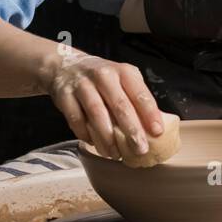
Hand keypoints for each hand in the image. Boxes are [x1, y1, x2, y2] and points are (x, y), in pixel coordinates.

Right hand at [44, 50, 170, 160]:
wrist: (65, 66)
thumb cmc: (102, 78)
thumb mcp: (122, 79)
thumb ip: (135, 98)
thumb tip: (152, 128)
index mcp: (123, 72)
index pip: (139, 93)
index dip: (149, 113)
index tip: (157, 132)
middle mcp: (103, 75)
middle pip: (120, 105)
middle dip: (131, 130)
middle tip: (140, 150)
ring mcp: (82, 84)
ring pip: (97, 114)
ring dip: (107, 138)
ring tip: (115, 155)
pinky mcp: (64, 95)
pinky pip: (76, 119)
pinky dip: (86, 134)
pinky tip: (94, 144)